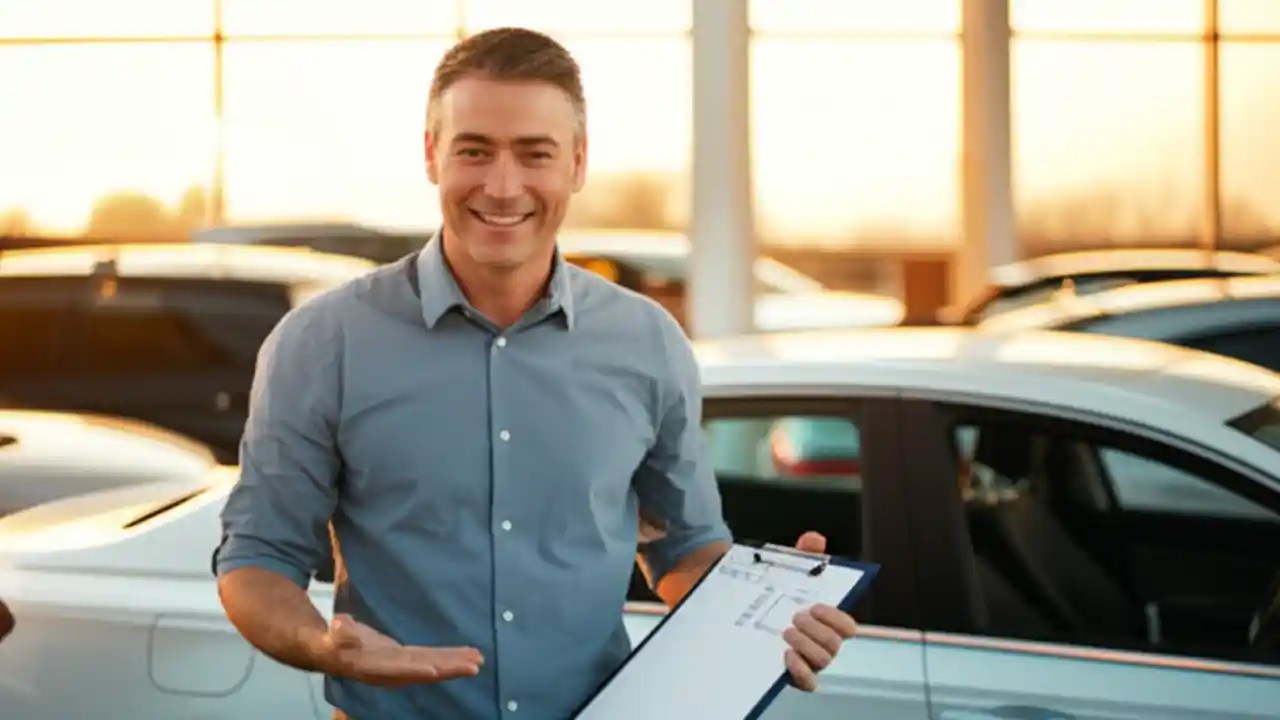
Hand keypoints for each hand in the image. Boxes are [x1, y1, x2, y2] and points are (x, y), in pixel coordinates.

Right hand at [315, 613, 482, 686]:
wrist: (329, 650)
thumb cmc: (326, 641)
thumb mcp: (329, 636)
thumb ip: (338, 633)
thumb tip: (339, 626)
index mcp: (371, 665)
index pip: (395, 668)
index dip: (414, 670)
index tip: (435, 670)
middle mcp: (389, 670)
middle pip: (422, 670)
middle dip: (448, 669)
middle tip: (474, 665)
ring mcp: (399, 666)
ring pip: (431, 665)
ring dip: (454, 664)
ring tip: (478, 660)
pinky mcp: (405, 658)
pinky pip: (430, 659)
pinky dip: (448, 657)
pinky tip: (467, 655)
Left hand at [782, 532, 858, 691]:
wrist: (737, 603)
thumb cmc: (770, 590)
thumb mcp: (785, 569)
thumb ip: (803, 553)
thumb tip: (815, 540)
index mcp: (826, 621)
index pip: (847, 627)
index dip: (837, 618)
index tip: (816, 606)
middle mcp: (821, 642)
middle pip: (835, 645)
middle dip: (817, 630)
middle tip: (796, 617)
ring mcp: (807, 660)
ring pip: (823, 661)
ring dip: (807, 645)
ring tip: (786, 632)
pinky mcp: (790, 674)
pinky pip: (807, 682)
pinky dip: (801, 671)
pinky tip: (785, 655)